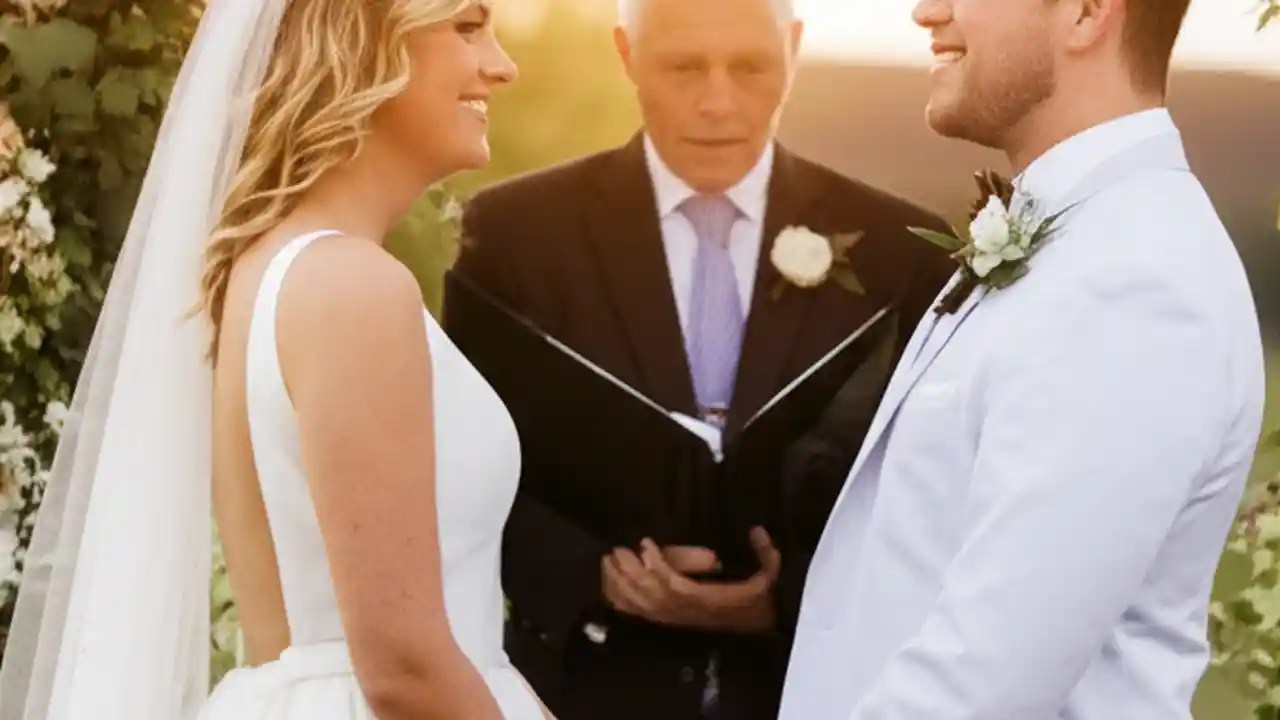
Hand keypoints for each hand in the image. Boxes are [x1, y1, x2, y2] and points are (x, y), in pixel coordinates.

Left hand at [601, 527, 781, 632]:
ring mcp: (674, 618)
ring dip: (621, 583)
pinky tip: (608, 585)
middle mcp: (685, 611)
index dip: (658, 566)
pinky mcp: (668, 620)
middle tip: (617, 549)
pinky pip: (640, 613)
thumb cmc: (758, 600)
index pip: (676, 585)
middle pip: (650, 594)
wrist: (755, 629)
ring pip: (641, 604)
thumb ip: (767, 555)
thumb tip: (757, 530)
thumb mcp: (770, 577)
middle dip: (630, 572)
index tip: (645, 544)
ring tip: (608, 561)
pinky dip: (622, 601)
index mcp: (706, 599)